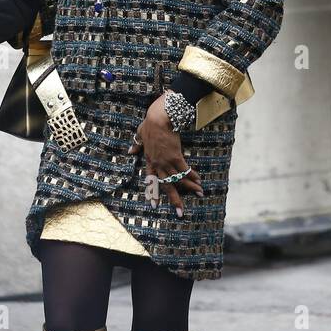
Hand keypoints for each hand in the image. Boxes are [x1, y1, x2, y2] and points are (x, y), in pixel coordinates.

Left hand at [127, 94, 203, 215]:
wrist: (159, 118)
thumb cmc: (150, 124)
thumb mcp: (140, 134)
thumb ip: (137, 144)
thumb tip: (130, 150)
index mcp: (149, 160)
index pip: (151, 181)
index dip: (154, 193)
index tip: (154, 206)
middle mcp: (158, 164)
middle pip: (166, 185)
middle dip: (174, 199)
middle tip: (180, 212)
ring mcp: (166, 161)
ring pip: (178, 179)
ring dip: (190, 187)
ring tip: (199, 194)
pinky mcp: (176, 156)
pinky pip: (185, 169)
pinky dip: (192, 175)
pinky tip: (199, 180)